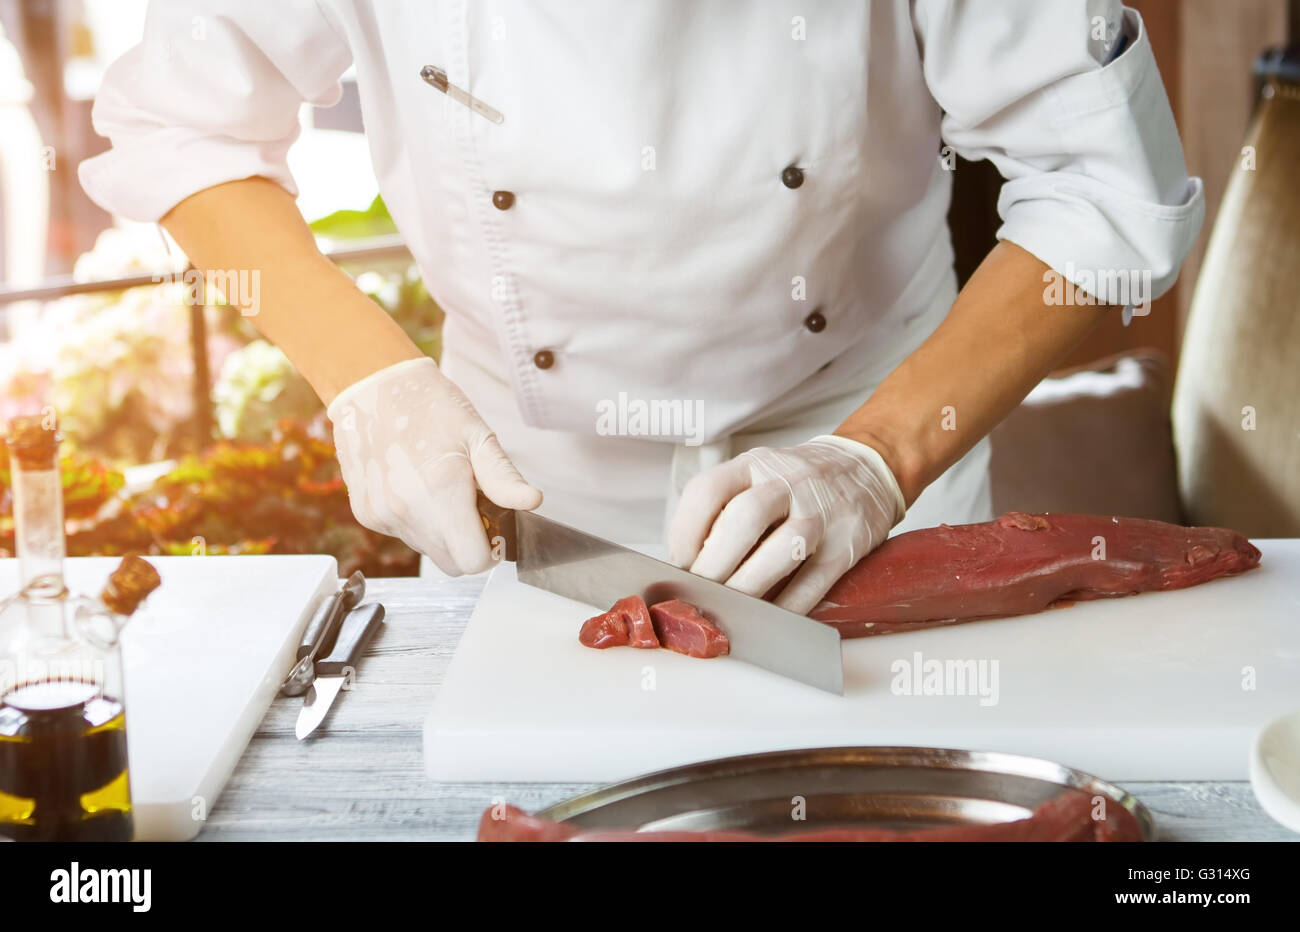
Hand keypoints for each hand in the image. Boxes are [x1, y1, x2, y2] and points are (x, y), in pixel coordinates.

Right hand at [327, 357, 541, 573]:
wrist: (371, 386)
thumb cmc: (429, 406)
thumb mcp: (477, 436)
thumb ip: (503, 477)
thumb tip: (532, 502)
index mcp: (441, 493)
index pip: (474, 562)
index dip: (490, 549)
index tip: (491, 524)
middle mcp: (407, 512)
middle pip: (452, 564)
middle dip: (468, 542)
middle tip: (469, 503)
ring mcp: (383, 516)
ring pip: (427, 551)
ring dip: (441, 532)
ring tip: (439, 487)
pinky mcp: (366, 514)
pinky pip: (403, 535)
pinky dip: (415, 520)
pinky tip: (414, 485)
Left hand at [667, 435, 904, 613]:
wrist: (865, 469)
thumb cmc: (796, 483)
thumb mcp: (757, 475)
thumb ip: (723, 509)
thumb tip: (684, 567)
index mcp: (755, 464)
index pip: (708, 490)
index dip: (686, 532)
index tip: (679, 563)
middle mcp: (788, 482)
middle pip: (743, 519)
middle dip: (714, 564)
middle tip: (698, 592)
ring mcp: (821, 513)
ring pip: (781, 550)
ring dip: (748, 587)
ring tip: (727, 608)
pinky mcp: (846, 546)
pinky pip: (813, 583)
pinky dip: (785, 607)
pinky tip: (764, 619)